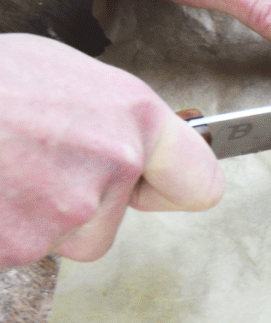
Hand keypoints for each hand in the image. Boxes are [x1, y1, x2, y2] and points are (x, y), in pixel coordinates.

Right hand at [0, 34, 221, 266]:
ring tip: (0, 167)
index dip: (172, 189)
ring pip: (58, 238)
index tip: (153, 190)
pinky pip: (14, 250)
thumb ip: (109, 116)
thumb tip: (126, 143)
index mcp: (133, 119)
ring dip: (29, 217)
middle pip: (109, 224)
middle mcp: (110, 167)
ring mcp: (63, 212)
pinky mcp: (18, 246)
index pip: (198, 183)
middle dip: (74, 207)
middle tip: (27, 162)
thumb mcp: (62, 72)